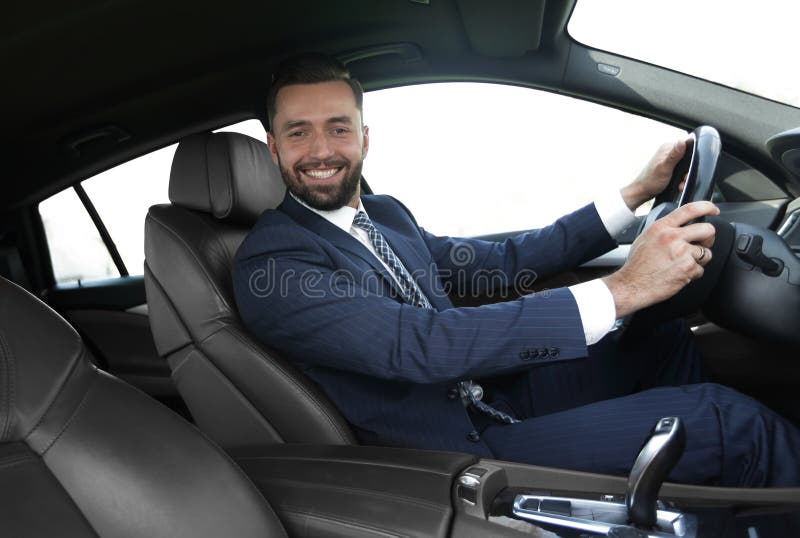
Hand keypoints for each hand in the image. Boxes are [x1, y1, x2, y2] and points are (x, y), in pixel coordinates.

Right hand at [603, 201, 719, 317]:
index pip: (690, 209)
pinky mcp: (687, 268)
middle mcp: (672, 237)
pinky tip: (679, 275)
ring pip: (706, 253)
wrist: (632, 285)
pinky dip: (693, 274)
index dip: (707, 207)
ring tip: (683, 264)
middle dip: (708, 238)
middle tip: (703, 244)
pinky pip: (700, 270)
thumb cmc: (636, 265)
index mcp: (661, 227)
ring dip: (699, 260)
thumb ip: (663, 230)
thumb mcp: (645, 238)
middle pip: (707, 230)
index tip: (713, 210)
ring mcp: (681, 253)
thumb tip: (678, 227)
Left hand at [621, 139, 687, 210]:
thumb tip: (681, 141)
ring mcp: (668, 160)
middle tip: (683, 180)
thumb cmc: (650, 181)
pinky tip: (678, 185)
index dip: (692, 159)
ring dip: (685, 177)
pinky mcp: (668, 168)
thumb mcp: (664, 168)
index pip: (688, 147)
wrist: (641, 192)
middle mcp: (668, 152)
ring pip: (685, 167)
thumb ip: (674, 156)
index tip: (688, 171)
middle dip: (688, 171)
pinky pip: (680, 172)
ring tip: (680, 185)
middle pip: (688, 158)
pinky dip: (681, 179)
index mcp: (667, 148)